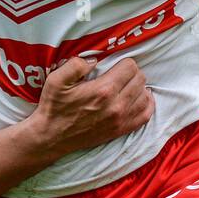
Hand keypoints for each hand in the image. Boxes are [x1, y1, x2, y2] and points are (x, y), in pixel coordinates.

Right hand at [27, 57, 153, 160]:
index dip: (123, 62)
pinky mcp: (121, 130)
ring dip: (139, 87)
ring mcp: (120, 120)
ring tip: (128, 85)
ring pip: (145, 96)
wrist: (51, 137)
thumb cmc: (54, 107)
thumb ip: (75, 65)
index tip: (115, 65)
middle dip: (132, 73)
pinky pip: (145, 115)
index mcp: (103, 90)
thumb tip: (95, 60)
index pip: (130, 67)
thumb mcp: (56, 80)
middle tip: (120, 74)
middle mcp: (116, 105)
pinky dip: (146, 104)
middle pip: (140, 79)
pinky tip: (140, 98)